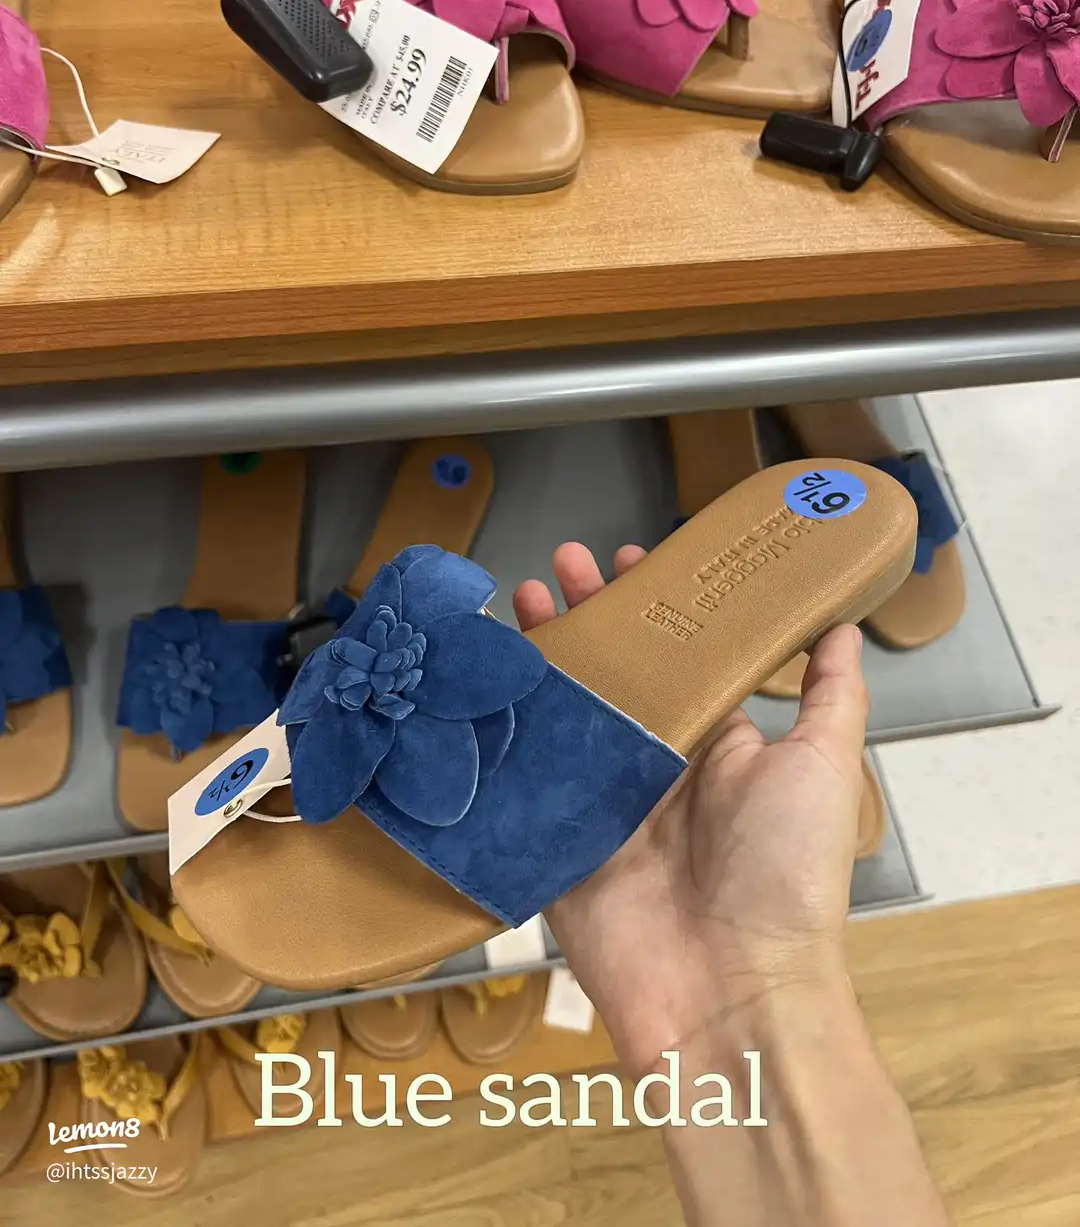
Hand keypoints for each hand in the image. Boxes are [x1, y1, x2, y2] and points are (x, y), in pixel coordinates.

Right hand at [514, 542, 870, 1077]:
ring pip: (561, 714)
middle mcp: (655, 769)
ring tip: (518, 595)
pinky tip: (477, 680)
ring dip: (539, 655)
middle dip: (587, 617)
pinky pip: (521, 778)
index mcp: (716, 748)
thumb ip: (832, 695)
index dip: (653, 610)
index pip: (678, 661)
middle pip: (611, 676)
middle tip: (560, 562)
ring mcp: (600, 804)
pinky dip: (497, 731)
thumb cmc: (787, 876)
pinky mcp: (555, 842)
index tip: (631, 557)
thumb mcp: (824, 768)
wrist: (731, 992)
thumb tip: (844, 623)